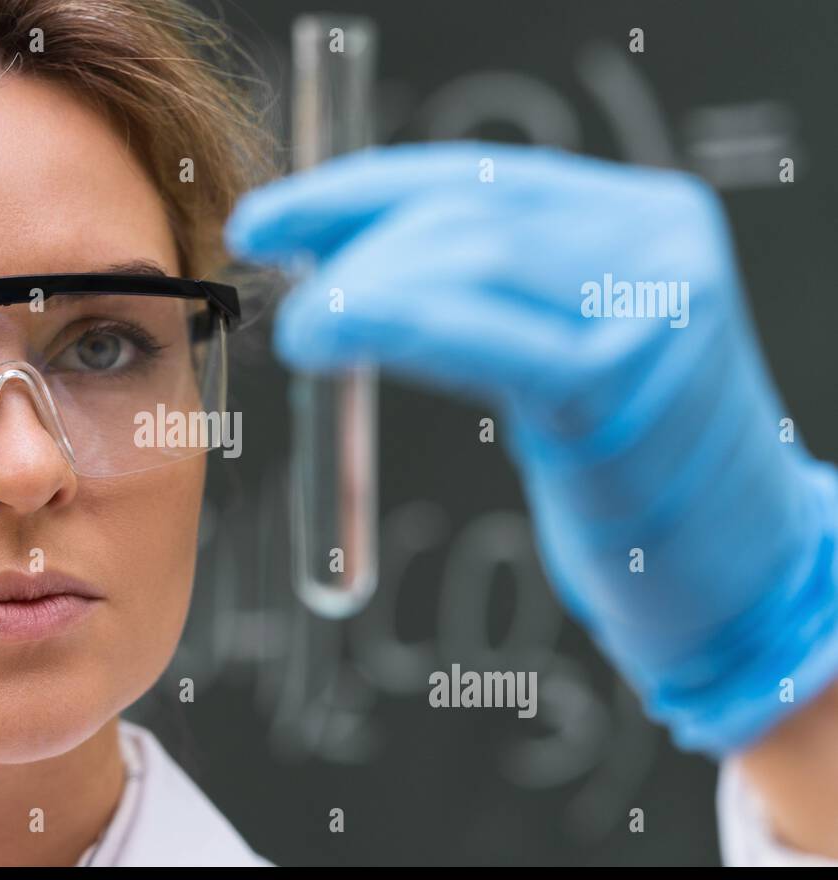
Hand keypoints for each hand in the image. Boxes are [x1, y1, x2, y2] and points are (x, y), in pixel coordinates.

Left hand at [225, 141, 837, 755]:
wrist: (735, 575)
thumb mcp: (563, 358)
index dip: (358, 190)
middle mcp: (657, 244)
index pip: (481, 178)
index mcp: (641, 220)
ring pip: (471, 258)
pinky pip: (483, 336)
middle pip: (470, 210)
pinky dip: (391, 323)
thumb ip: (486, 298)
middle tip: (272, 272)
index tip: (269, 218)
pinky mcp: (620, 387)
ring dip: (361, 283)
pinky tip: (328, 335)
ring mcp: (648, 308)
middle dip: (349, 234)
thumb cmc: (630, 477)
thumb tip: (346, 268)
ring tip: (299, 326)